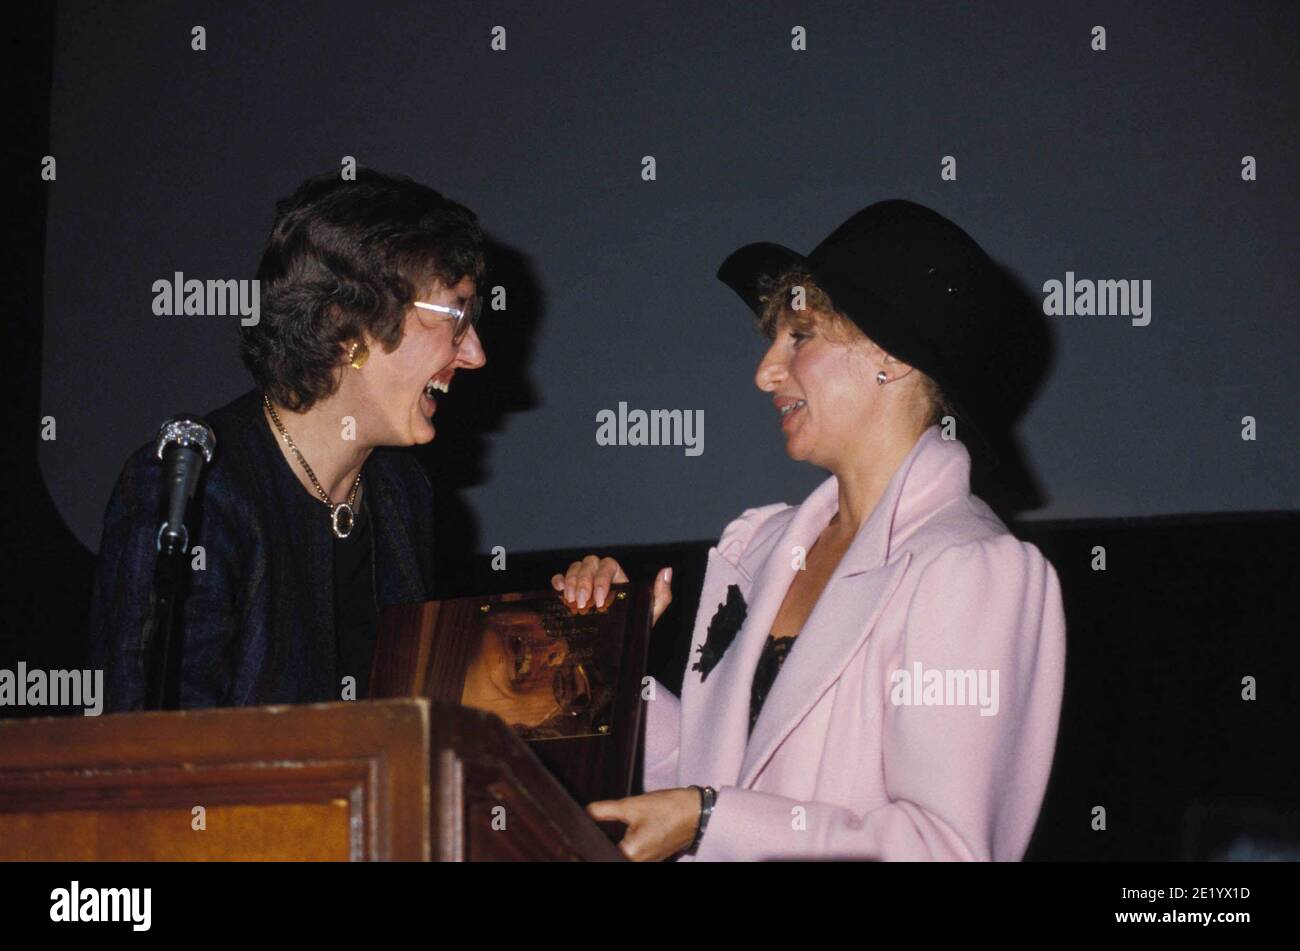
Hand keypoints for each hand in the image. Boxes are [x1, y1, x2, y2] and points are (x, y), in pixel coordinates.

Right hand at [551, 556, 672, 625]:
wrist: (615, 649)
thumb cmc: (632, 628)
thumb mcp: (650, 614)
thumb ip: (661, 595)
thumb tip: (667, 571)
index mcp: (618, 578)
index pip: (608, 566)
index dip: (601, 579)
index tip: (599, 600)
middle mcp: (600, 576)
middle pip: (589, 564)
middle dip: (583, 582)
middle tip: (581, 603)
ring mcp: (584, 583)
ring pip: (575, 568)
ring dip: (570, 582)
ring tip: (571, 601)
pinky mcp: (570, 592)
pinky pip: (561, 577)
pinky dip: (558, 580)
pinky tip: (558, 591)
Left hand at [587, 788, 701, 860]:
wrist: (696, 811)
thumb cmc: (668, 808)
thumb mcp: (632, 805)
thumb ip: (605, 810)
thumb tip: (585, 811)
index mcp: (632, 854)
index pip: (601, 854)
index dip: (592, 845)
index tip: (585, 836)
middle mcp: (640, 863)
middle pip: (612, 856)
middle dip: (603, 845)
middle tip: (598, 828)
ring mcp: (648, 863)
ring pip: (623, 857)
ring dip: (615, 847)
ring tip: (611, 831)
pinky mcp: (654, 858)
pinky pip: (634, 857)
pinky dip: (628, 848)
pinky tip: (626, 835)